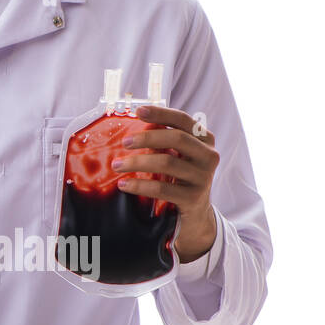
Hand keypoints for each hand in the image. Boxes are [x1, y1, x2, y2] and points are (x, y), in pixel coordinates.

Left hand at [112, 105, 218, 262]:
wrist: (196, 213)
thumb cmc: (181, 176)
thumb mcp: (177, 154)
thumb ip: (163, 139)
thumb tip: (129, 124)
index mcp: (205, 139)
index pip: (183, 120)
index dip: (161, 113)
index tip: (138, 111)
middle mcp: (209, 156)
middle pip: (177, 139)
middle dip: (147, 137)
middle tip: (124, 142)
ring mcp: (203, 178)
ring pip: (167, 163)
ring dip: (137, 162)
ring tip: (116, 165)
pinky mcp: (193, 198)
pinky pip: (162, 188)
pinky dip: (140, 185)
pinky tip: (124, 185)